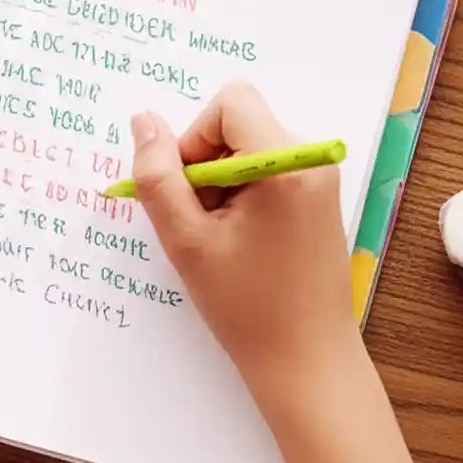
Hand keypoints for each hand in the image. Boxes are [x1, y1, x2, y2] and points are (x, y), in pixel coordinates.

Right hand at [128, 81, 354, 380]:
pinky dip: (238, 195)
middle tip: (198, 222)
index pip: (230, 103)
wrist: (306, 359)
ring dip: (217, 183)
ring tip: (218, 238)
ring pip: (246, 148)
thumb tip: (143, 121)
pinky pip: (264, 170)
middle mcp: (311, 160)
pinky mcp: (317, 198)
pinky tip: (237, 241)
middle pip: (237, 124)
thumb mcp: (186, 239)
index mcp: (285, 163)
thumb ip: (158, 176)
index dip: (193, 138)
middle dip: (203, 164)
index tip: (186, 190)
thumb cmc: (245, 305)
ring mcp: (319, 179)